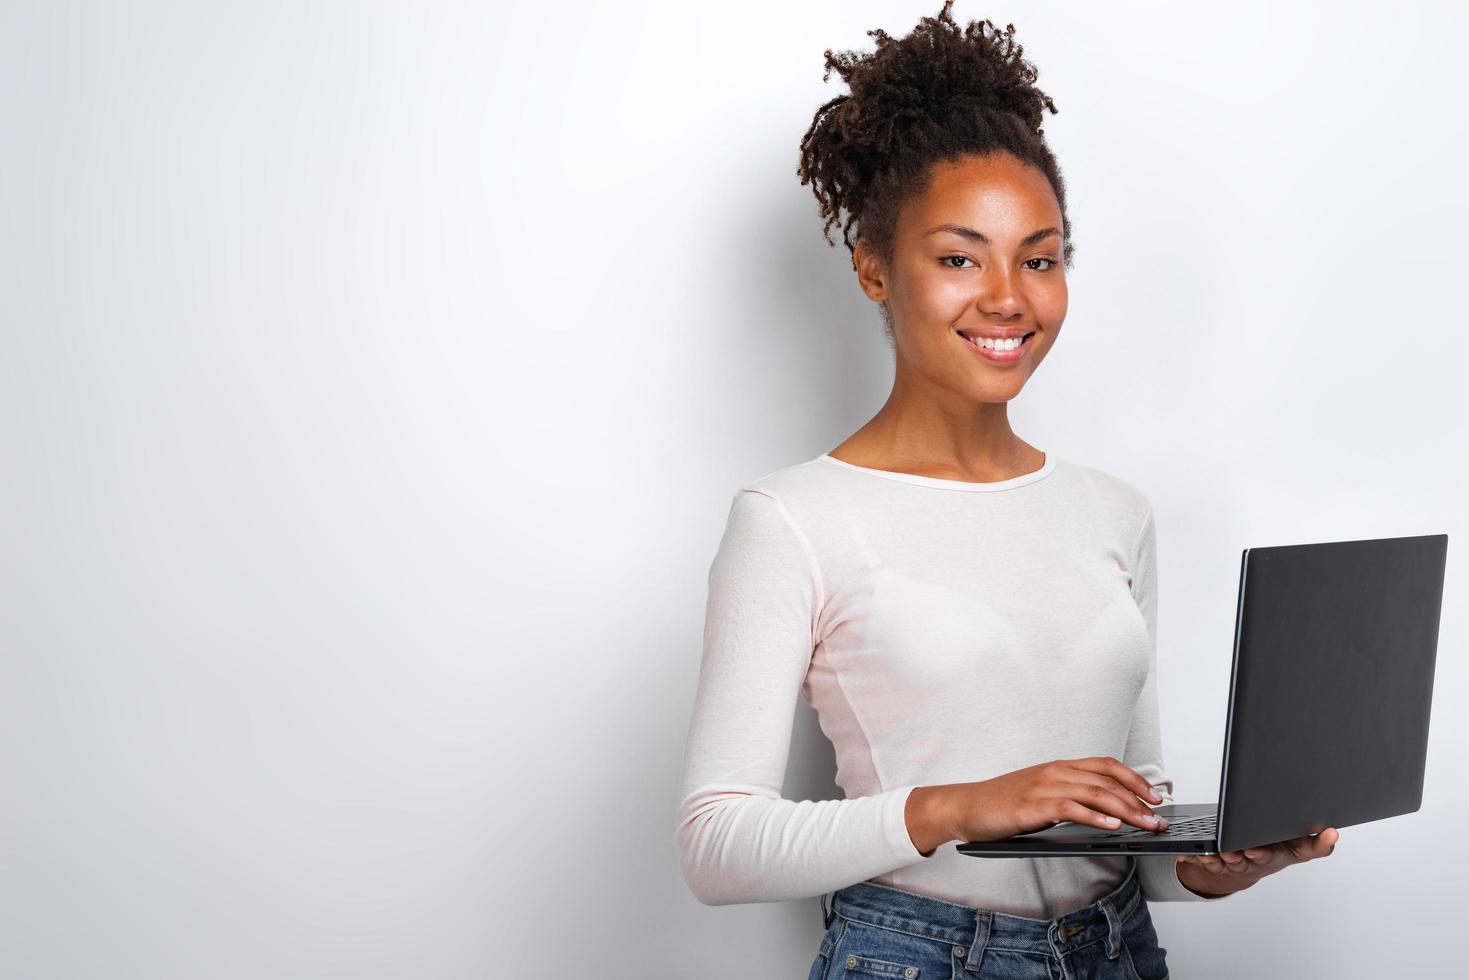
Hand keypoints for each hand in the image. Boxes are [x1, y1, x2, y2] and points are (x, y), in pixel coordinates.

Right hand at [939, 756, 1170, 844]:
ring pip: (1095, 793)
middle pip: (1107, 781)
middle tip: (1158, 819)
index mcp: (1059, 766)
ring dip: (1126, 811)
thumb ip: (1069, 795)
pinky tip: (1111, 827)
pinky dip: (1095, 817)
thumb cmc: (1003, 803)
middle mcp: (1055, 771)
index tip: (1155, 796)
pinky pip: (1071, 808)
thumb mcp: (1041, 793)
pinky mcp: (1032, 805)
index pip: (1106, 765)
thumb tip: (1104, 810)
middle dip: (1138, 801)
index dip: (1135, 779)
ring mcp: (1043, 787)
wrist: (967, 806)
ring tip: (1145, 825)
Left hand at [1176, 827, 1339, 896]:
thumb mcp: (1300, 850)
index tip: (1252, 850)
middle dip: (1234, 854)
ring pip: (1220, 860)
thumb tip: (1334, 832)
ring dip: (1213, 857)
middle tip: (1226, 850)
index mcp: (1271, 856)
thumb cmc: (1276, 851)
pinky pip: (1201, 858)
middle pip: (1241, 859)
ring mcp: (1230, 862)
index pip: (1267, 856)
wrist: (1251, 864)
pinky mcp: (1213, 860)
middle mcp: (1250, 861)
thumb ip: (1318, 844)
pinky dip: (1194, 855)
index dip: (1259, 854)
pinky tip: (1186, 853)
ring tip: (1207, 851)